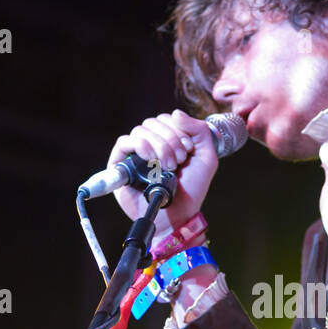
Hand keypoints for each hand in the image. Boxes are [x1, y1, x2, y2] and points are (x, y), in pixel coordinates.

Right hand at [106, 110, 218, 233]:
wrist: (179, 215)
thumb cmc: (191, 189)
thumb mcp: (206, 157)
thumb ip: (199, 131)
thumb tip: (175, 113)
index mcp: (168, 140)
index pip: (167, 119)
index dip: (179, 130)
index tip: (188, 151)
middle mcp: (150, 144)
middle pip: (154, 122)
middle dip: (170, 140)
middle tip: (179, 161)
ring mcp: (135, 154)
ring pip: (141, 130)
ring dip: (159, 145)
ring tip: (168, 166)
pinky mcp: (121, 164)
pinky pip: (124, 142)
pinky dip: (140, 145)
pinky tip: (151, 158)